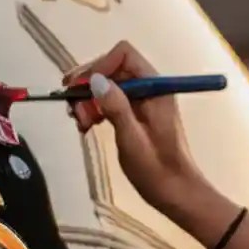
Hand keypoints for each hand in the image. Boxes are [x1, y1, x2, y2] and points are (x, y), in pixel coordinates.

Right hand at [65, 41, 209, 218]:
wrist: (175, 193)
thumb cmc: (157, 169)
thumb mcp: (132, 139)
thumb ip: (116, 107)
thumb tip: (95, 80)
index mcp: (156, 88)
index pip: (124, 55)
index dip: (99, 66)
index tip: (80, 88)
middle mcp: (149, 89)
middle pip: (112, 69)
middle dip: (88, 85)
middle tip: (72, 109)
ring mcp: (142, 102)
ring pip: (107, 86)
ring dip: (88, 100)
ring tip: (80, 123)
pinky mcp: (134, 115)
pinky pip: (109, 101)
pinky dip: (94, 110)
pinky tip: (86, 126)